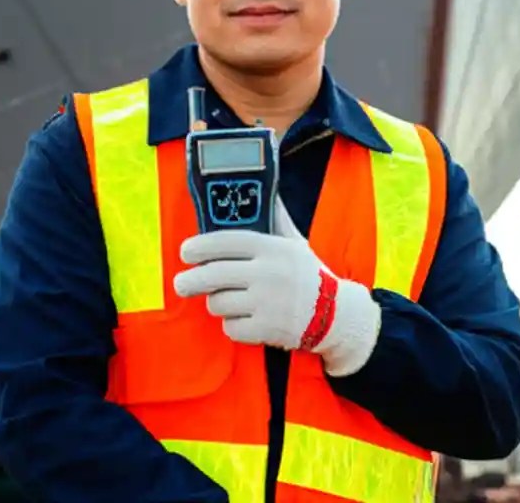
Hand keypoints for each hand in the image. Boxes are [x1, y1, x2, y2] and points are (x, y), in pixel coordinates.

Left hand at [171, 196, 382, 375]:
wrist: (338, 316)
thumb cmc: (309, 275)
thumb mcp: (295, 242)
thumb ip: (276, 217)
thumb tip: (266, 189)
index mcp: (273, 248)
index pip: (226, 241)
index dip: (200, 246)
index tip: (185, 252)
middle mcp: (269, 274)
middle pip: (213, 275)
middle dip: (190, 281)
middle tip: (181, 284)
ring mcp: (267, 303)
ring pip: (218, 303)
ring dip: (218, 303)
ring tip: (230, 300)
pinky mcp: (267, 330)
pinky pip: (230, 327)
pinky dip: (234, 326)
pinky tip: (247, 318)